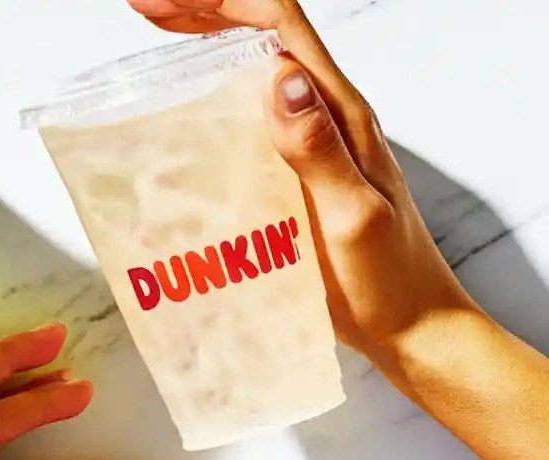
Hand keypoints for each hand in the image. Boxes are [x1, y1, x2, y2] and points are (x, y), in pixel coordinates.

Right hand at [126, 0, 477, 364]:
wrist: (412, 328)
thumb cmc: (388, 280)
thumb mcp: (352, 215)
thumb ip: (319, 147)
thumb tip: (280, 75)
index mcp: (341, 116)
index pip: (282, 29)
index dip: (221, 4)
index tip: (163, 6)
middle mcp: (324, 118)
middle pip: (265, 36)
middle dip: (204, 12)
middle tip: (144, 12)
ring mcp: (310, 145)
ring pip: (255, 71)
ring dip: (206, 46)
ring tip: (154, 45)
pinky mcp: (296, 174)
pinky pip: (252, 119)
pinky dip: (212, 99)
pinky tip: (180, 116)